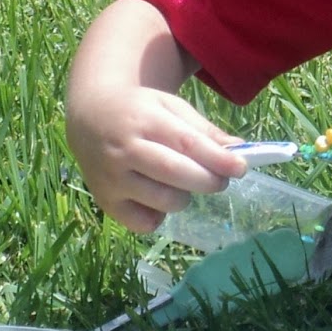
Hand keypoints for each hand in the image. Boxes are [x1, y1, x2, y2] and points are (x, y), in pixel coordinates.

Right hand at [66, 83, 247, 233]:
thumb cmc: (140, 112)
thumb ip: (203, 129)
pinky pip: (143, 223)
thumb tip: (238, 149)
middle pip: (175, 174)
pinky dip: (159, 216)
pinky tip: (158, 198)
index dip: (218, 159)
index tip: (241, 167)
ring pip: (162, 201)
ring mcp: (111, 178)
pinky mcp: (105, 201)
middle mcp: (124, 150)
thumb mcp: (170, 107)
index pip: (187, 143)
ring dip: (186, 198)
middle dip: (208, 181)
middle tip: (221, 180)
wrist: (90, 117)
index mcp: (144, 121)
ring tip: (185, 184)